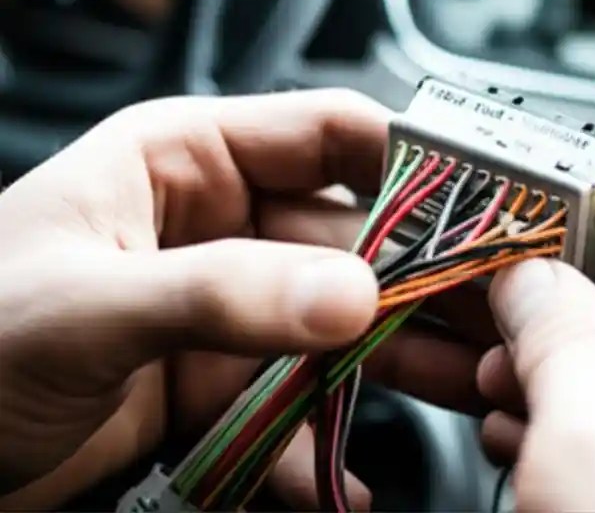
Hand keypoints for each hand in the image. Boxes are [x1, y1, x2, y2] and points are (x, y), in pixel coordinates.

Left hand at [0, 90, 486, 509]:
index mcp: (186, 160)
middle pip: (356, 237)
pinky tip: (346, 482)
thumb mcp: (85, 305)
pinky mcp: (218, 389)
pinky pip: (297, 408)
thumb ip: (218, 294)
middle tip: (492, 312)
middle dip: (424, 278)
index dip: (413, 159)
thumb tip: (346, 295)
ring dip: (400, 360)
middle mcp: (221, 227)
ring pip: (342, 325)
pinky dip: (326, 448)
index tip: (483, 204)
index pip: (329, 133)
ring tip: (462, 384)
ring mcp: (225, 311)